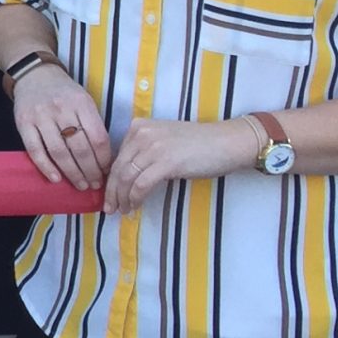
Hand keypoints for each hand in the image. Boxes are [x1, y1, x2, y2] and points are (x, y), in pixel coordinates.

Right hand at [13, 63, 112, 191]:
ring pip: (59, 151)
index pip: (97, 137)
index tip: (107, 172)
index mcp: (81, 103)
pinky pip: (35, 149)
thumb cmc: (64, 93)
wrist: (34, 75)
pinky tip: (56, 178)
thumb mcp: (84, 101)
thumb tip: (104, 160)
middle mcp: (61, 109)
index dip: (104, 159)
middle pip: (79, 147)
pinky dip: (45, 167)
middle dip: (90, 170)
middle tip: (95, 184)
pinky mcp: (23, 123)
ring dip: (72, 172)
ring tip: (80, 185)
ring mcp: (40, 116)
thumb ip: (93, 125)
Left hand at [103, 115, 262, 213]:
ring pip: (127, 177)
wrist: (228, 143)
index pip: (116, 156)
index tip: (108, 194)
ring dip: (122, 198)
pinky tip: (135, 207)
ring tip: (122, 210)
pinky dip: (135, 198)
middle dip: (111, 191)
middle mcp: (141, 133)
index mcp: (138, 127)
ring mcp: (153, 147)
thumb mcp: (164, 142)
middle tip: (109, 208)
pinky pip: (141, 184)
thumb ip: (144, 153)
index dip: (110, 178)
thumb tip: (126, 177)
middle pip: (118, 167)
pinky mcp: (166, 162)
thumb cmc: (199, 145)